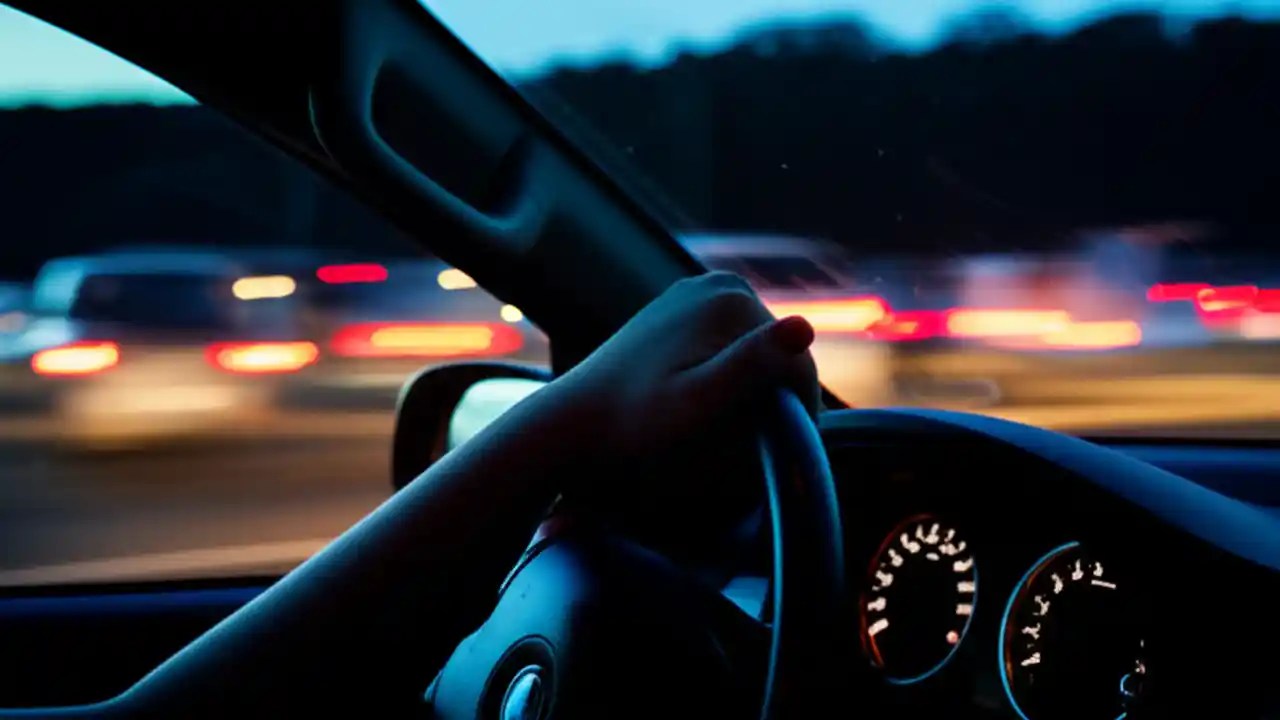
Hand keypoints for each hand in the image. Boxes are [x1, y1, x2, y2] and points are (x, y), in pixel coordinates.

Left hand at [541, 271, 819, 549]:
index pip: (799, 367)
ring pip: (757, 360)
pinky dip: (724, 383)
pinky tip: (691, 406)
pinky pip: (729, 354)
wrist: (571, 424)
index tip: (760, 454)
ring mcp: (699, 295)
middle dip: (765, 404)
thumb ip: (750, 367)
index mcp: (731, 297)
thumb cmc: (632, 426)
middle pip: (778, 360)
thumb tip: (805, 326)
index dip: (791, 418)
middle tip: (725, 446)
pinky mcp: (684, 314)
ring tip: (705, 428)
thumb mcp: (697, 405)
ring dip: (747, 398)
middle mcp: (719, 284)